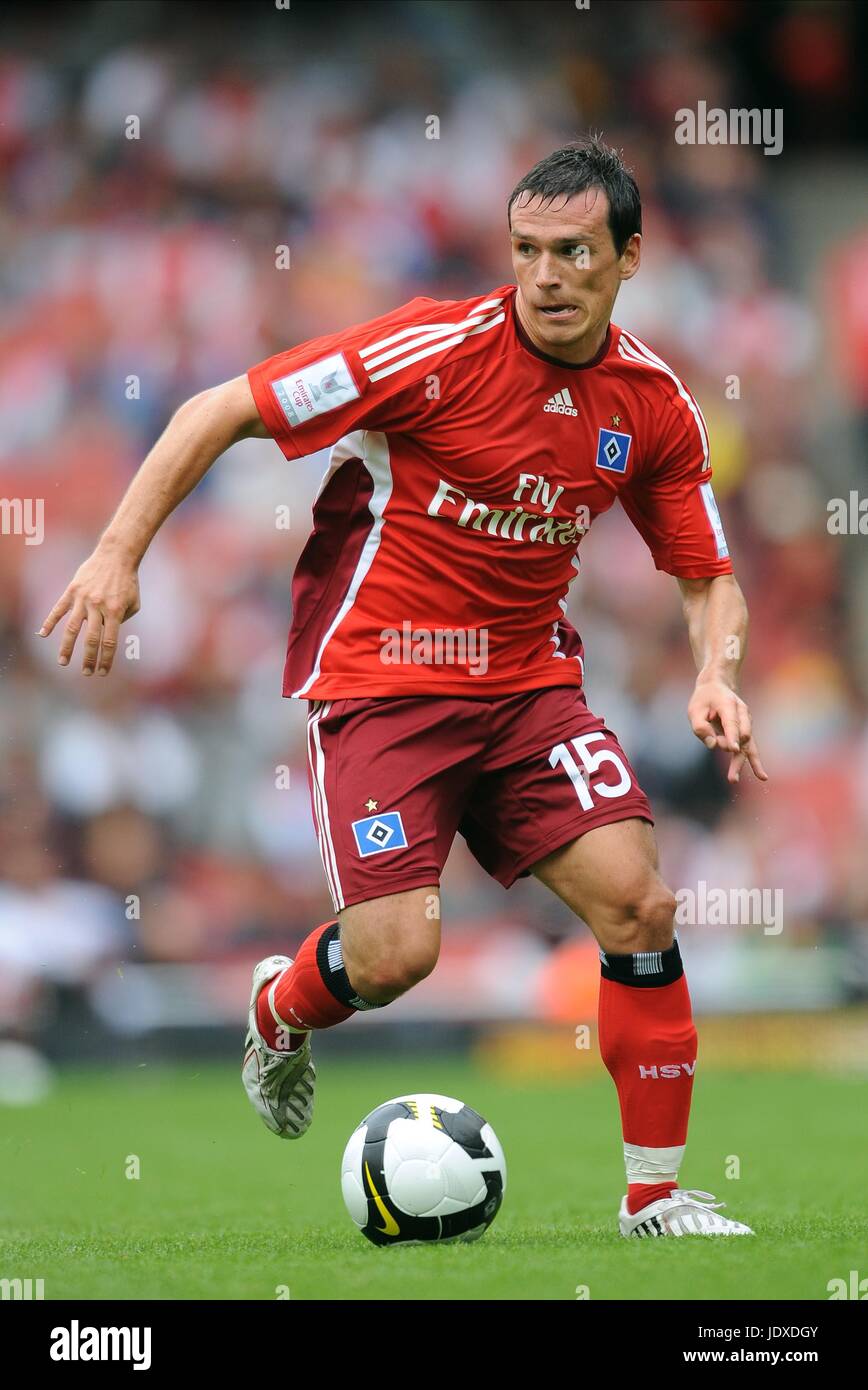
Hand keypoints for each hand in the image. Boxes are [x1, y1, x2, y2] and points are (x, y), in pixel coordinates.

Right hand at [37, 542, 139, 675]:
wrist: (116, 556)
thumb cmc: (127, 582)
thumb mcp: (133, 604)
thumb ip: (122, 621)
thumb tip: (106, 635)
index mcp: (115, 612)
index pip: (109, 642)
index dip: (105, 660)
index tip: (102, 672)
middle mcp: (98, 607)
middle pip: (91, 639)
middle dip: (88, 659)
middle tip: (86, 673)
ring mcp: (83, 599)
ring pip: (72, 628)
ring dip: (66, 647)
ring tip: (63, 662)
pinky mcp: (72, 591)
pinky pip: (58, 609)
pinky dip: (49, 622)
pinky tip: (43, 634)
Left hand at [688, 677, 767, 783]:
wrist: (718, 687)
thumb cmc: (704, 699)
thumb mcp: (695, 710)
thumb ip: (700, 727)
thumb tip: (712, 746)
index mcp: (729, 704)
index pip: (732, 722)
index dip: (732, 736)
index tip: (733, 749)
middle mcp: (743, 714)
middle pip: (742, 736)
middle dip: (736, 753)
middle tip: (730, 774)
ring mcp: (746, 723)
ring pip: (747, 745)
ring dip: (741, 762)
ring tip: (735, 779)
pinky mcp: (745, 732)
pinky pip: (751, 748)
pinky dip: (754, 762)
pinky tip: (762, 776)